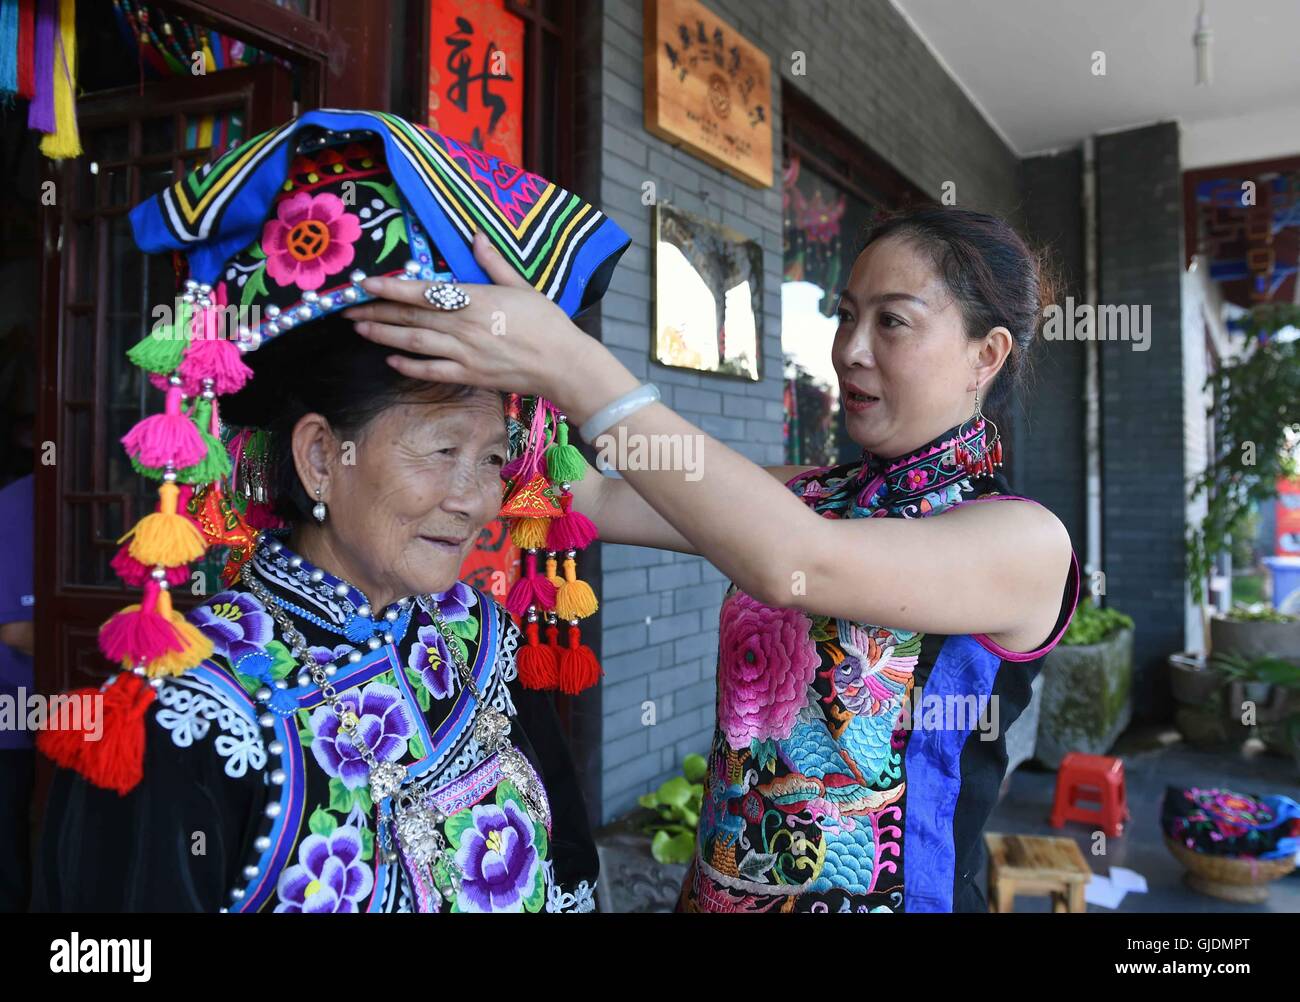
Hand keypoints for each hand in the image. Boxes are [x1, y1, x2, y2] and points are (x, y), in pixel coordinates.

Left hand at [345, 231, 618, 408]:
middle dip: (375, 312)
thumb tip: (475, 236)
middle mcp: (463, 327)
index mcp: (475, 300)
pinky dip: (408, 366)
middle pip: (410, 318)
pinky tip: (391, 360)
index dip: (390, 288)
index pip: (423, 291)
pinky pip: (431, 371)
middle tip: (347, 309)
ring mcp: (464, 354)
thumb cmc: (547, 322)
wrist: (563, 364)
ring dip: (383, 336)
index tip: (365, 283)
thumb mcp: (522, 285)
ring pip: (413, 343)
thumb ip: (493, 263)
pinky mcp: (469, 376)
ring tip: (360, 329)